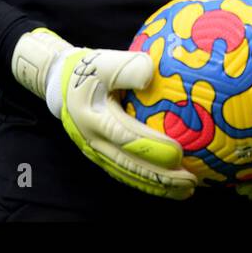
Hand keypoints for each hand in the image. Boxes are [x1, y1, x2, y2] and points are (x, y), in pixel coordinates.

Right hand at [12, 27, 197, 199]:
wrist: (60, 84)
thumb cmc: (87, 70)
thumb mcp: (102, 62)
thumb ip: (125, 66)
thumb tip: (150, 73)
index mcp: (95, 118)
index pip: (127, 137)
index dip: (152, 148)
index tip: (178, 153)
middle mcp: (94, 141)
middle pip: (130, 165)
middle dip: (161, 177)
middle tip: (190, 182)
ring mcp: (96, 152)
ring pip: (129, 174)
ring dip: (157, 186)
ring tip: (186, 190)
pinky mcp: (100, 157)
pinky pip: (125, 174)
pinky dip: (147, 183)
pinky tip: (168, 186)